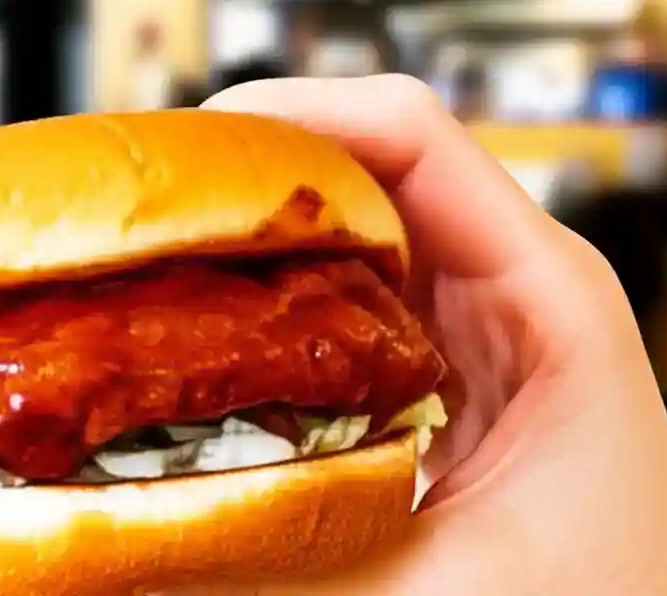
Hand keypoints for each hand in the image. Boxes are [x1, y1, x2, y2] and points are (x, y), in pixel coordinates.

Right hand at [177, 76, 666, 594]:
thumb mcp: (432, 587)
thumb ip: (274, 550)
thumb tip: (121, 526)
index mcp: (544, 290)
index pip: (408, 135)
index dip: (288, 118)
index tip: (183, 156)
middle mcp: (505, 279)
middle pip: (359, 167)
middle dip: (241, 176)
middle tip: (136, 218)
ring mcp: (466, 316)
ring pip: (341, 227)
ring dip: (247, 237)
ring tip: (146, 262)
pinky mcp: (431, 361)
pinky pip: (338, 294)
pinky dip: (266, 297)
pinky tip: (202, 333)